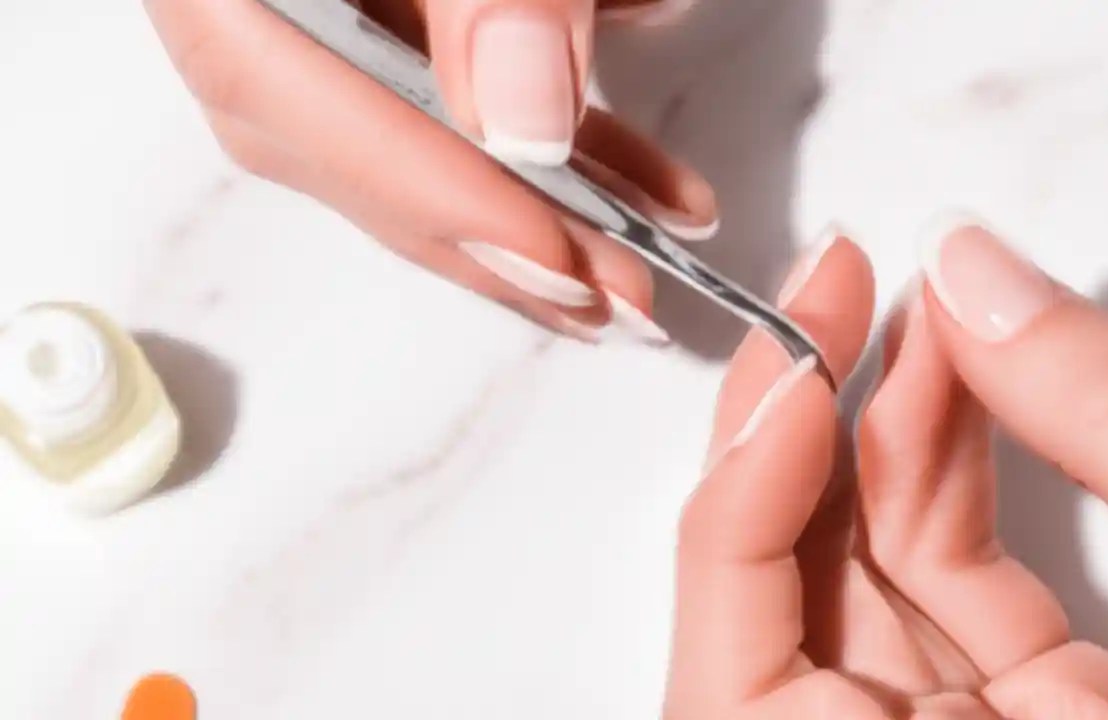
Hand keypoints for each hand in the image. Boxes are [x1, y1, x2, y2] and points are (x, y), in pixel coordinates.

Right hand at [143, 0, 714, 341]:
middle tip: (615, 305)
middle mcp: (246, 4)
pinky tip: (645, 178)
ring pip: (413, 133)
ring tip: (644, 263)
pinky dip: (560, 135)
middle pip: (351, 141)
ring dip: (542, 205)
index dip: (424, 190)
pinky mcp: (383, 16)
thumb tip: (523, 120)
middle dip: (496, 233)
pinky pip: (451, 92)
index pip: (282, 91)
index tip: (552, 260)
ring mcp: (308, 15)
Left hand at [666, 219, 1107, 717]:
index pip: (742, 695)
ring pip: (867, 583)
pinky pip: (948, 586)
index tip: (797, 365)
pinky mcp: (1045, 714)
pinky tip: (968, 378)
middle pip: (792, 611)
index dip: (736, 515)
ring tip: (929, 313)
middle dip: (807, 433)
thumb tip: (976, 273)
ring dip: (884, 433)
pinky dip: (947, 475)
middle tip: (846, 292)